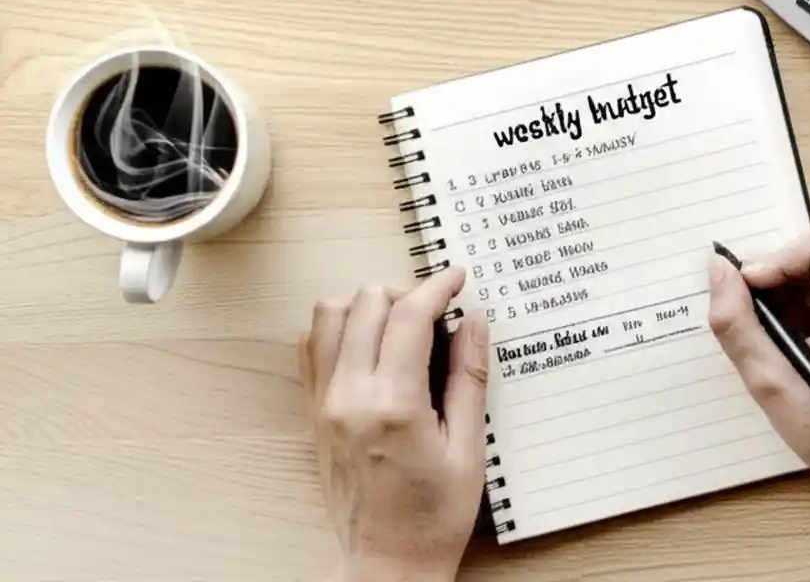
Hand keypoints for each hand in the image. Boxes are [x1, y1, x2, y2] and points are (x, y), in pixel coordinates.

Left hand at [298, 268, 489, 581]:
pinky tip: (371, 344)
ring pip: (328, 315)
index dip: (437, 287)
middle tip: (437, 309)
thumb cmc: (434, 516)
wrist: (388, 563)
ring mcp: (324, 404)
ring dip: (366, 305)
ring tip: (401, 324)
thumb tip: (475, 319)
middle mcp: (349, 397)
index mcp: (394, 405)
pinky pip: (312, 347)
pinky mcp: (313, 413)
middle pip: (366, 303)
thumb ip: (471, 376)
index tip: (457, 278)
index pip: (409, 316)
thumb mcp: (470, 447)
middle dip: (406, 293)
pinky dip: (339, 329)